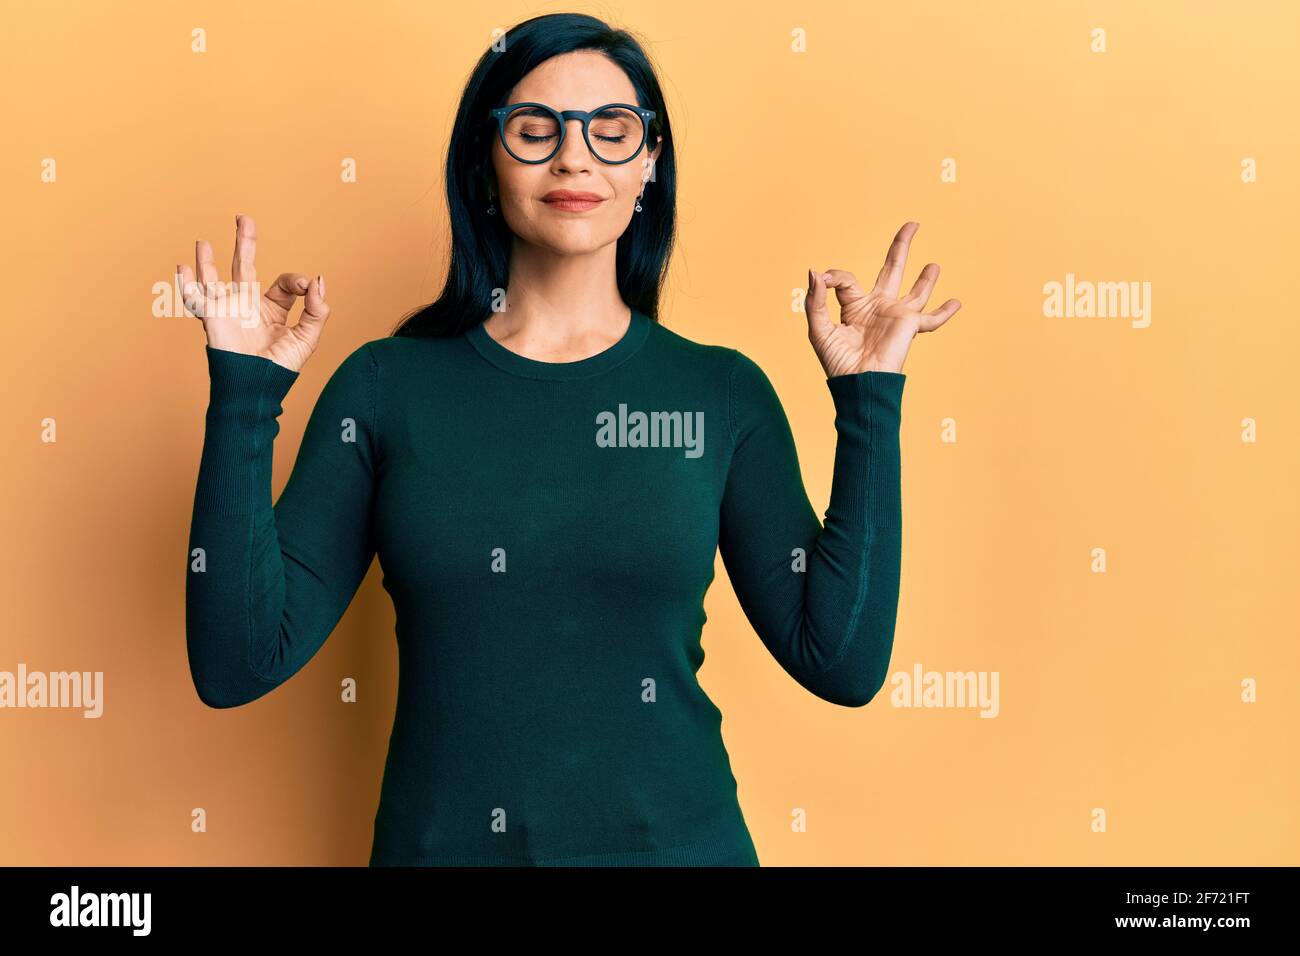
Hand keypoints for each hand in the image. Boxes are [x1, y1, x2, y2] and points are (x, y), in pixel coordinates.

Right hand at [177, 214, 329, 372]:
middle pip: (245, 267)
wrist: (258, 386)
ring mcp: (228, 310)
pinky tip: (182, 267)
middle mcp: (248, 306)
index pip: (284, 283)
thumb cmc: (281, 368)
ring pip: (214, 278)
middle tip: (243, 217)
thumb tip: (318, 280)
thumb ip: (316, 309)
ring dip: (207, 260)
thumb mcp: (308, 337)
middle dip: (245, 242)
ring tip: (203, 241)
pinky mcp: (212, 317)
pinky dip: (187, 283)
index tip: (306, 287)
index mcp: (272, 310)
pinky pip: (195, 298)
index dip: (297, 280)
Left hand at [805, 221, 960, 376]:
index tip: (825, 280)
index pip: (846, 280)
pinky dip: (945, 311)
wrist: (858, 383)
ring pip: (916, 290)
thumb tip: (815, 273)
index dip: (833, 276)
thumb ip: (815, 301)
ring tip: (934, 265)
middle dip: (901, 247)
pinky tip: (957, 303)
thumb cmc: (837, 362)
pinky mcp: (910, 325)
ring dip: (926, 279)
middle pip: (892, 269)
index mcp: (855, 306)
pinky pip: (931, 318)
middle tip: (912, 224)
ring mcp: (896, 315)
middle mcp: (878, 307)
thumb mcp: (819, 330)